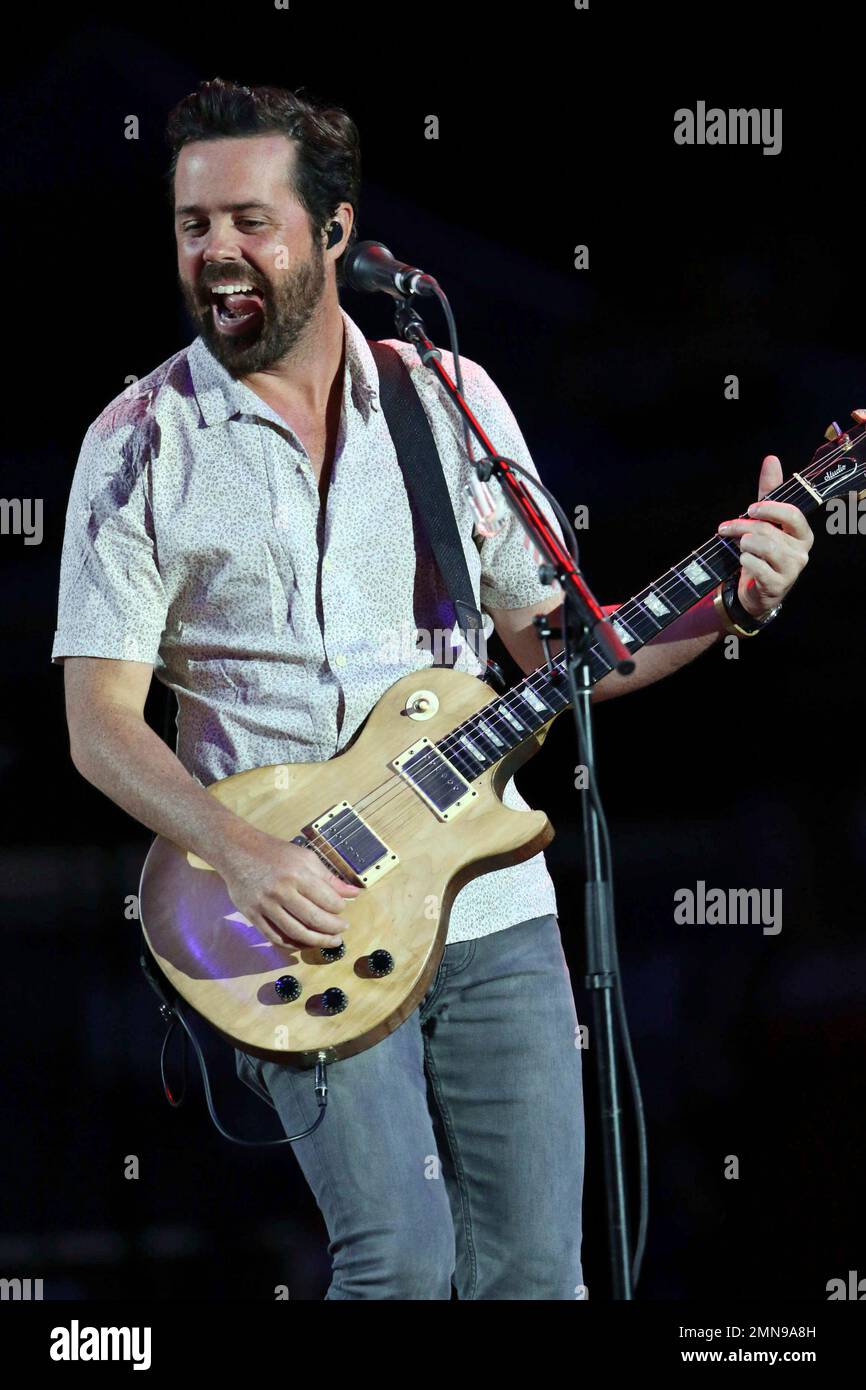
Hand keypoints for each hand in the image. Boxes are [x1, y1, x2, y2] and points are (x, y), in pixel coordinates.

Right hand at [215, 827, 361, 949]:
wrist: (237, 851)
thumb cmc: (275, 853)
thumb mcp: (306, 858)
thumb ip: (330, 878)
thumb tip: (355, 893)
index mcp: (298, 874)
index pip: (328, 900)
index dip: (339, 909)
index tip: (342, 910)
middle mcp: (282, 891)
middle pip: (314, 920)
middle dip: (333, 929)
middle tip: (341, 931)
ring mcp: (265, 905)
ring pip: (296, 933)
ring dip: (317, 941)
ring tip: (329, 941)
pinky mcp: (253, 915)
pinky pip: (275, 937)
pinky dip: (292, 945)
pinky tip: (304, 943)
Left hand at [717, 454, 813, 619]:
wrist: (757, 590)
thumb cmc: (762, 551)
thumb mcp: (765, 520)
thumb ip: (769, 492)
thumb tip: (771, 460)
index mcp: (802, 533)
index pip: (792, 515)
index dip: (770, 510)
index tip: (750, 509)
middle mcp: (802, 551)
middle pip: (769, 531)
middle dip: (742, 526)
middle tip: (725, 528)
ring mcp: (792, 570)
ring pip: (763, 547)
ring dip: (744, 544)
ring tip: (739, 547)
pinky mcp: (778, 585)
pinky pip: (756, 566)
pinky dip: (745, 561)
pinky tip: (743, 561)